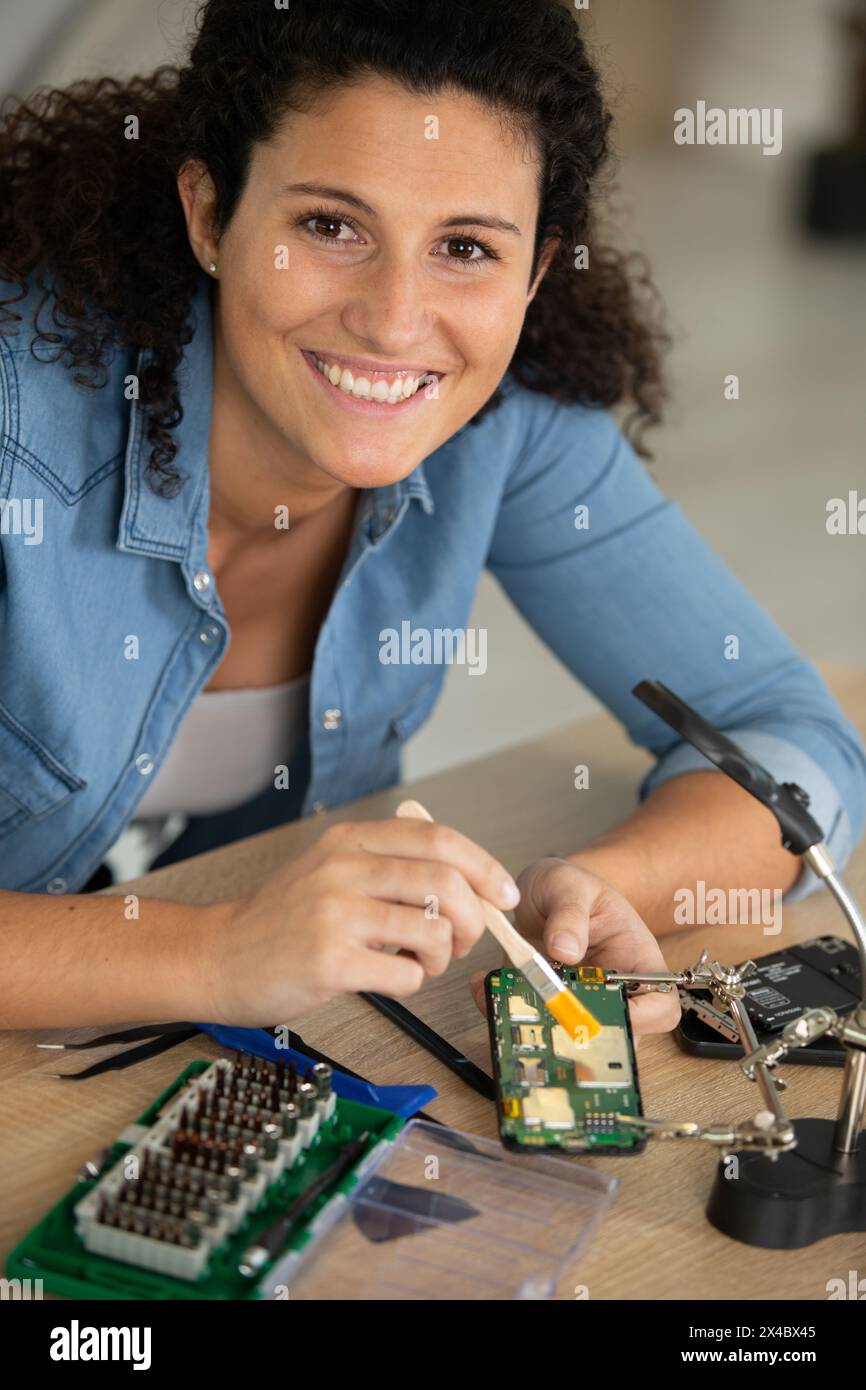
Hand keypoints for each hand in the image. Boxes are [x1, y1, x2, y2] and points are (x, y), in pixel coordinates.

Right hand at [204, 816, 520, 1025]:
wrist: (216, 956)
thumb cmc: (282, 920)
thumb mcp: (330, 869)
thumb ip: (390, 868)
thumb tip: (470, 886)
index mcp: (349, 841)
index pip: (438, 839)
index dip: (483, 865)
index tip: (504, 893)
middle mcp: (343, 869)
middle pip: (444, 882)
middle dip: (471, 918)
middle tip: (461, 939)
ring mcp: (334, 914)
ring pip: (431, 930)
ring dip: (441, 955)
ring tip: (420, 962)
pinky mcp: (328, 962)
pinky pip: (404, 975)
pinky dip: (412, 983)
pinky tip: (388, 979)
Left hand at [469, 857, 680, 1036]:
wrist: (542, 890)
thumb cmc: (571, 886)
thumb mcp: (570, 886)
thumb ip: (570, 913)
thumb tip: (566, 950)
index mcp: (635, 962)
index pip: (660, 1007)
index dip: (642, 1020)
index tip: (604, 1012)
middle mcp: (609, 991)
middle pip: (613, 1035)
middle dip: (579, 1034)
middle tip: (546, 1014)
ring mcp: (574, 1002)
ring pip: (566, 1036)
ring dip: (536, 1026)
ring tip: (505, 1000)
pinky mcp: (539, 1003)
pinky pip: (526, 1020)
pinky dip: (502, 1010)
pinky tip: (483, 986)